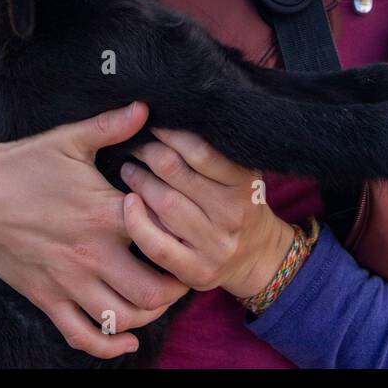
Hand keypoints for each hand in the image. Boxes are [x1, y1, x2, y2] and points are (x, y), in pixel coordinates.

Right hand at [0, 102, 189, 359]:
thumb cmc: (24, 164)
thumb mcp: (69, 139)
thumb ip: (111, 126)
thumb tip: (145, 105)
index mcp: (104, 213)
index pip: (161, 235)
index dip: (183, 237)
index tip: (192, 233)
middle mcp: (90, 253)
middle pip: (151, 292)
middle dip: (175, 288)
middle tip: (183, 274)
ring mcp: (67, 280)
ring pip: (122, 318)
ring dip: (148, 315)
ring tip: (158, 299)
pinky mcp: (46, 297)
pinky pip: (82, 336)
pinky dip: (109, 344)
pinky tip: (128, 338)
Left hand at [119, 126, 296, 298]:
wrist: (259, 259)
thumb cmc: (240, 205)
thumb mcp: (242, 175)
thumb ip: (217, 153)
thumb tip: (177, 116)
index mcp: (245, 185)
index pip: (201, 151)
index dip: (170, 134)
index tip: (153, 126)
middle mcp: (232, 214)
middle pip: (176, 174)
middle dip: (149, 154)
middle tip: (135, 145)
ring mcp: (215, 245)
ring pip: (164, 205)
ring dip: (139, 182)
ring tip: (129, 168)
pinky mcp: (196, 271)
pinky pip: (157, 245)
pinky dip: (136, 222)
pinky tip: (128, 203)